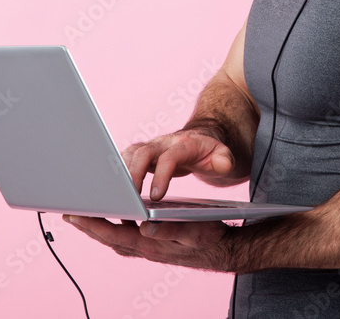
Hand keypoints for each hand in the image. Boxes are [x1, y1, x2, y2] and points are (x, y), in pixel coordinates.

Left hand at [63, 215, 235, 271]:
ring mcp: (147, 247)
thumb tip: (144, 228)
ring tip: (82, 214)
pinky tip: (111, 216)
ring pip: (115, 237)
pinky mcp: (152, 243)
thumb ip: (170, 230)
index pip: (114, 235)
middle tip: (67, 213)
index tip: (74, 215)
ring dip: (98, 226)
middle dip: (87, 225)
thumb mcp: (195, 230)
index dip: (92, 225)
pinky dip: (113, 226)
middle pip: (108, 237)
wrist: (224, 248)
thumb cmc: (210, 236)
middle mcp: (145, 247)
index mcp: (150, 245)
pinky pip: (125, 235)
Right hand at [121, 129, 235, 199]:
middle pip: (142, 152)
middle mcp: (163, 143)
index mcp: (184, 144)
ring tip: (117, 198)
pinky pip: (125, 161)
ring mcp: (150, 148)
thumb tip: (222, 165)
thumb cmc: (210, 152)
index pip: (170, 157)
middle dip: (133, 174)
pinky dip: (117, 175)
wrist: (201, 139)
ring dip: (121, 174)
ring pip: (129, 154)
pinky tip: (114, 194)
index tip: (156, 197)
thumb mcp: (223, 155)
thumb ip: (224, 160)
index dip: (161, 175)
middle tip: (129, 199)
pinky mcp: (141, 155)